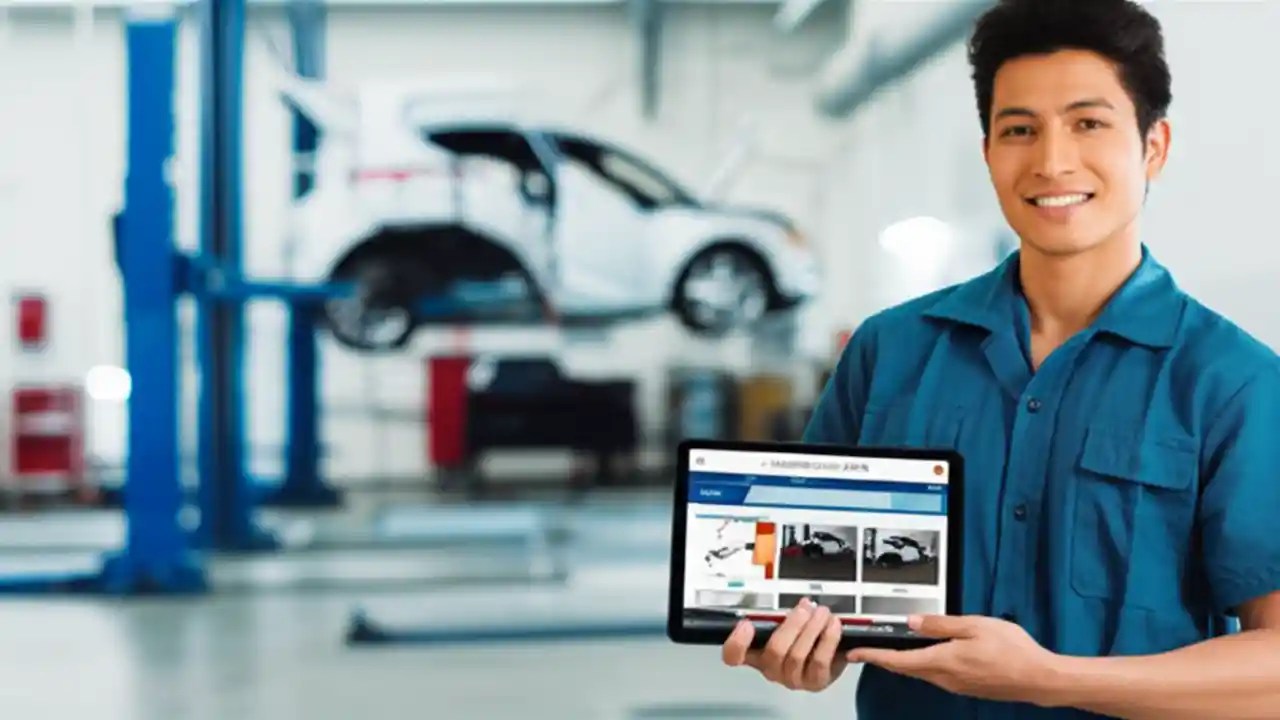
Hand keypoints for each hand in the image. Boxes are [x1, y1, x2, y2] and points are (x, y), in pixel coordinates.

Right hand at [721, 598, 847, 691]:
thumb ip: (781, 614)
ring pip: (798, 655)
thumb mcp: (787, 622)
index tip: (746, 624)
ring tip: (822, 613)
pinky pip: (820, 662)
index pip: (734, 656)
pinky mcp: (815, 683)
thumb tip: (796, 606)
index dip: (737, 643)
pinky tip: (833, 626)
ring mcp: (792, 679)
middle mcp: (771, 669)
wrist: (830, 654)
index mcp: (757, 652)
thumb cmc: (804, 636)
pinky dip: (828, 640)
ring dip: (812, 629)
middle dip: (793, 624)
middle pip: (775, 650)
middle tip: (806, 608)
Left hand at [846, 614, 1060, 704]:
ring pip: (920, 672)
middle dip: (883, 659)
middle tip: (865, 649)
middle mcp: (944, 678)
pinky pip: (936, 675)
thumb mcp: (974, 626)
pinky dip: (921, 665)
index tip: (855, 653)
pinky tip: (924, 656)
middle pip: (905, 668)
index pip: (898, 660)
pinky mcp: (966, 687)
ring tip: (889, 650)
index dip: (874, 656)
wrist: (1038, 678)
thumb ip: (940, 624)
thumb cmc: (1011, 650)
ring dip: (902, 662)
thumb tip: (912, 622)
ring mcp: (955, 685)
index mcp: (941, 661)